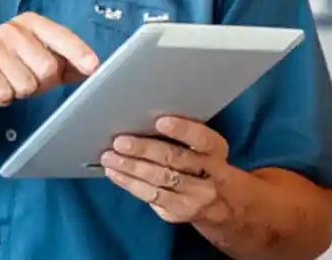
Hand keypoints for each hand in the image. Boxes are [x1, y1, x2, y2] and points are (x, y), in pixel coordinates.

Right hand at [0, 12, 98, 106]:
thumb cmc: (9, 62)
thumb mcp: (38, 57)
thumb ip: (67, 62)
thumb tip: (94, 68)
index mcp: (33, 23)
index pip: (62, 36)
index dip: (79, 52)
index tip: (94, 67)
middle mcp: (13, 29)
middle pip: (47, 69)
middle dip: (41, 83)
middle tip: (25, 77)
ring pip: (25, 85)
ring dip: (19, 92)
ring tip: (7, 80)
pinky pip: (4, 93)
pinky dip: (2, 97)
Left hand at [101, 116, 231, 224]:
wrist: (223, 203)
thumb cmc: (201, 163)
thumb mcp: (203, 148)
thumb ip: (182, 136)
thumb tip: (141, 119)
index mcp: (216, 151)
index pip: (202, 139)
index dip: (182, 130)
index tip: (160, 121)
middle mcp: (211, 175)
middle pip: (175, 159)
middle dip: (144, 149)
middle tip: (120, 141)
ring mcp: (196, 196)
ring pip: (159, 179)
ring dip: (130, 167)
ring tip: (109, 157)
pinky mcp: (180, 211)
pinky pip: (151, 195)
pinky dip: (129, 183)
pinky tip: (115, 173)